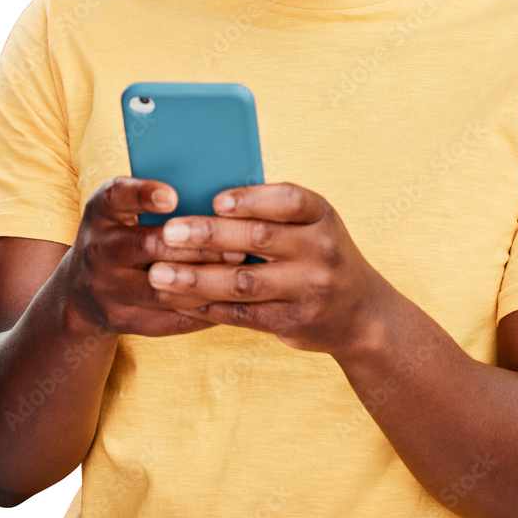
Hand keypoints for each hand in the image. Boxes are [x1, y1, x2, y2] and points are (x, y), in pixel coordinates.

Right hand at [64, 177, 246, 337]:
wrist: (80, 291)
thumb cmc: (121, 236)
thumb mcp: (122, 211)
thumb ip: (155, 198)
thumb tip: (218, 191)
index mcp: (101, 212)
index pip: (116, 196)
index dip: (143, 194)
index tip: (173, 196)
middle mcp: (98, 249)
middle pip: (148, 245)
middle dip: (196, 246)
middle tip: (237, 244)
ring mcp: (106, 288)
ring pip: (161, 288)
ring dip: (203, 281)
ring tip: (238, 272)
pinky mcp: (120, 320)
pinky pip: (165, 320)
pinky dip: (199, 312)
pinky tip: (226, 301)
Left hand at [146, 182, 391, 356]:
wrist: (359, 312)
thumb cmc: (318, 253)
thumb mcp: (311, 224)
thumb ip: (272, 212)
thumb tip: (203, 196)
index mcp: (322, 215)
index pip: (289, 200)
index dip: (252, 199)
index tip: (215, 200)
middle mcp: (320, 250)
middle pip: (259, 239)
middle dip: (208, 235)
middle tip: (168, 233)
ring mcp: (309, 289)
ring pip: (243, 282)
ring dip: (196, 278)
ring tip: (159, 273)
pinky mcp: (293, 322)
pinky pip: (242, 314)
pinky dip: (206, 306)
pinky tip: (178, 299)